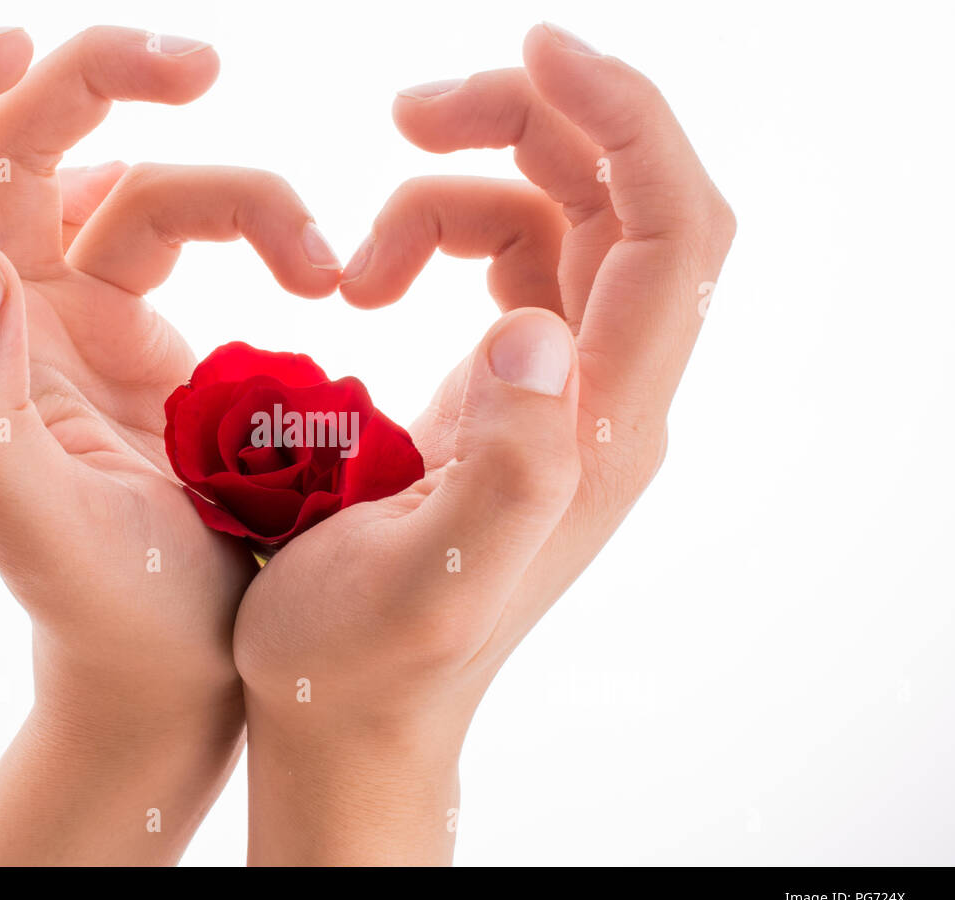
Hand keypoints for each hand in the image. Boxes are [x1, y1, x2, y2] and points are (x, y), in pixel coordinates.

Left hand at [0, 25, 341, 862]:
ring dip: (236, 193)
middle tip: (198, 64)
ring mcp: (80, 313)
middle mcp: (7, 311)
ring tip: (319, 265)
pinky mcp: (148, 328)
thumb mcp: (32, 519)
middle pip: (19, 134)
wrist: (183, 658)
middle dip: (102, 76)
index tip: (10, 48)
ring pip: (136, 181)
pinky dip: (255, 222)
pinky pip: (190, 224)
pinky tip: (311, 267)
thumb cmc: (108, 607)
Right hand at [233, 23, 735, 864]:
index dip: (627, 120)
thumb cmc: (367, 660)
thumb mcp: (427, 581)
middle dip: (534, 124)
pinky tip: (372, 280)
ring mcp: (561, 395)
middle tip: (410, 110)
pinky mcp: (513, 395)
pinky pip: (515, 266)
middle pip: (627, 202)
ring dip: (465, 189)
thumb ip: (507, 466)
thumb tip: (539, 329)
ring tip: (356, 258)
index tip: (535, 47)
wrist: (351, 710)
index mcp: (600, 431)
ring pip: (560, 224)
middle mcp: (603, 401)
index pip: (672, 232)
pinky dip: (443, 238)